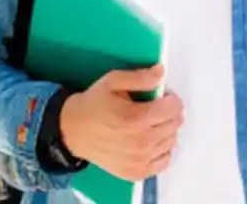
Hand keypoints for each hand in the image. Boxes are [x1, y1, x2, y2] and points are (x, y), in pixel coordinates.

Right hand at [59, 65, 182, 181]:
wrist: (72, 131)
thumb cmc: (93, 104)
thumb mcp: (112, 81)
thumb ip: (139, 77)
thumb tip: (161, 73)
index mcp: (136, 118)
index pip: (173, 108)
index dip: (171, 99)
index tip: (162, 96)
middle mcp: (141, 142)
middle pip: (174, 125)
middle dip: (170, 113)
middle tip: (155, 108)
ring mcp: (139, 160)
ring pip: (171, 142)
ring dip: (166, 130)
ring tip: (150, 123)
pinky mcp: (136, 173)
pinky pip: (164, 161)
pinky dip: (162, 149)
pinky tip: (150, 140)